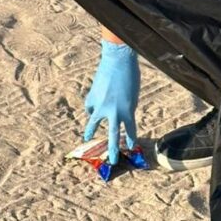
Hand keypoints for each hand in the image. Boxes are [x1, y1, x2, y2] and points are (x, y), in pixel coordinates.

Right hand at [83, 40, 139, 163]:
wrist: (118, 59)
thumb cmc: (131, 74)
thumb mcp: (133, 95)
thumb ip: (127, 108)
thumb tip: (118, 116)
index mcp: (128, 111)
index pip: (130, 130)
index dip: (131, 139)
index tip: (131, 146)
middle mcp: (114, 112)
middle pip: (113, 136)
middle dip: (113, 150)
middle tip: (112, 161)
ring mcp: (101, 105)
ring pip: (94, 124)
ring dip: (90, 131)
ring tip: (87, 138)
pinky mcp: (92, 96)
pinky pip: (90, 106)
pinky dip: (91, 107)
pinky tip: (91, 108)